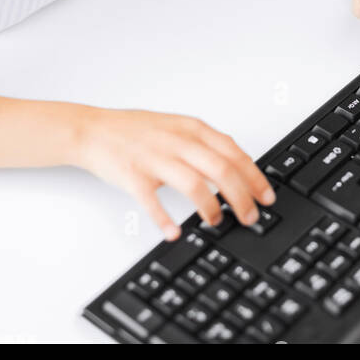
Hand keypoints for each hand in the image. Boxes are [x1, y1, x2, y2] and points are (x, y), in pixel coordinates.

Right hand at [70, 108, 274, 240]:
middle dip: (242, 198)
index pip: (235, 154)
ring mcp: (155, 158)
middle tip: (250, 217)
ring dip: (211, 208)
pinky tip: (175, 232)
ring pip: (194, 185)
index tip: (266, 197)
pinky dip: (165, 219)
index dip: (255, 178)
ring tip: (217, 221)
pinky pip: (153, 202)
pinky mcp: (132, 176)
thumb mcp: (179, 127)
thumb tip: (242, 168)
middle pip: (222, 171)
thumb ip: (208, 145)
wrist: (92, 130)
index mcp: (193, 129)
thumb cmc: (137, 131)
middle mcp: (177, 141)